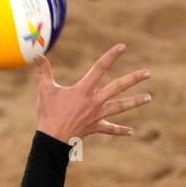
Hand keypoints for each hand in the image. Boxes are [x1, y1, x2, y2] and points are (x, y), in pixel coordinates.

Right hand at [34, 45, 151, 143]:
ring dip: (135, 102)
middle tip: (148, 73)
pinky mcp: (95, 127)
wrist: (52, 139)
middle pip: (118, 87)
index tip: (122, 47)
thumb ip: (44, 71)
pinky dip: (120, 130)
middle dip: (133, 79)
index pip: (100, 68)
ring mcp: (97, 115)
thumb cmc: (48, 114)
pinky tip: (131, 132)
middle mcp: (95, 101)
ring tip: (149, 98)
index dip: (111, 56)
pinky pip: (110, 128)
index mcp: (84, 89)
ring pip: (120, 107)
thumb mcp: (45, 90)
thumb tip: (36, 55)